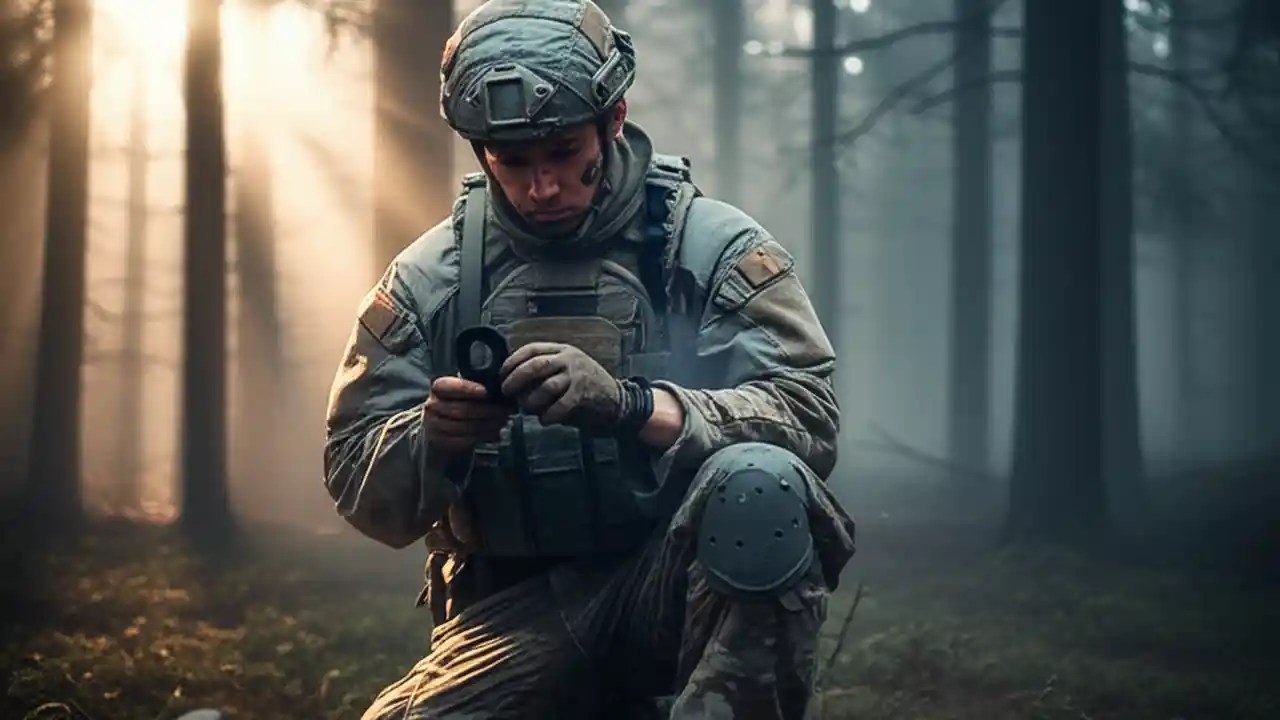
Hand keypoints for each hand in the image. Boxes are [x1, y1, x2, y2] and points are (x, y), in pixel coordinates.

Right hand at [423, 376, 514, 453]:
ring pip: (466, 426)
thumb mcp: (460, 391)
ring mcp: (434, 425)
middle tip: (507, 411)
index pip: (452, 387)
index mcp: (439, 388)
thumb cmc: (454, 404)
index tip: (486, 392)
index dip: (468, 389)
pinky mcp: (441, 442)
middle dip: (489, 410)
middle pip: (464, 409)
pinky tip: (494, 433)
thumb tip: (501, 390)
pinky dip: (482, 437)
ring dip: (489, 425)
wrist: (435, 427)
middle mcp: (433, 405)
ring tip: (503, 422)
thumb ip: (476, 388)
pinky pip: (465, 441)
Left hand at [499, 342, 621, 429]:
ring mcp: (577, 376)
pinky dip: (548, 415)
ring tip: (527, 409)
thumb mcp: (565, 369)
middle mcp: (569, 359)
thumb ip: (543, 371)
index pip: (531, 349)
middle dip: (516, 379)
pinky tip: (544, 420)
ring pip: (545, 387)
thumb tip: (512, 382)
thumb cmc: (584, 387)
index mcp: (561, 350)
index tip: (502, 375)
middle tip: (507, 392)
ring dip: (531, 401)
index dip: (512, 361)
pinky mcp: (583, 394)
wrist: (616, 400)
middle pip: (535, 365)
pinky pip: (560, 406)